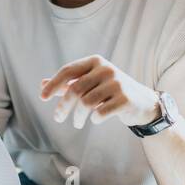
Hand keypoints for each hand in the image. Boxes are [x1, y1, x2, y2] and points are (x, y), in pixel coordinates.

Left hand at [41, 55, 161, 128]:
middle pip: (75, 89)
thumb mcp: (90, 83)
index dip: (53, 84)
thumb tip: (42, 85)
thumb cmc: (110, 92)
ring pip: (86, 103)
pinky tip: (95, 120)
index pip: (68, 70)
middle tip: (57, 118)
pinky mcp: (125, 99)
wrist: (142, 102)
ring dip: (77, 117)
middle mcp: (106, 69)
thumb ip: (67, 83)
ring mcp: (117, 84)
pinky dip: (94, 119)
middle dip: (63, 107)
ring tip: (77, 123)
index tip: (43, 98)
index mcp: (95, 62)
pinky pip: (100, 113)